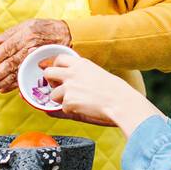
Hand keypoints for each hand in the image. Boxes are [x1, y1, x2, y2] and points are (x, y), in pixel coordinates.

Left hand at [0, 18, 71, 92]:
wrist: (67, 34)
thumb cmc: (45, 28)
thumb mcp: (28, 24)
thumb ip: (11, 33)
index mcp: (26, 36)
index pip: (9, 47)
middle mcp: (30, 48)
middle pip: (13, 63)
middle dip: (0, 73)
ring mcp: (36, 59)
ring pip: (19, 72)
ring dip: (6, 82)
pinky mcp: (41, 67)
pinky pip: (27, 77)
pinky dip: (17, 85)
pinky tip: (6, 89)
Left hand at [39, 53, 160, 133]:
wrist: (122, 103)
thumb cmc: (117, 92)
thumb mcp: (98, 75)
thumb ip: (82, 76)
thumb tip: (70, 81)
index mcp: (82, 64)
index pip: (59, 58)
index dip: (56, 66)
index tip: (57, 73)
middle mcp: (72, 73)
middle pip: (48, 72)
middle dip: (50, 82)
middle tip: (58, 88)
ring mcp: (69, 87)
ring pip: (53, 95)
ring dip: (61, 101)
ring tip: (78, 103)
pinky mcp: (69, 101)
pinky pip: (63, 108)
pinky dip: (71, 111)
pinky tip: (84, 109)